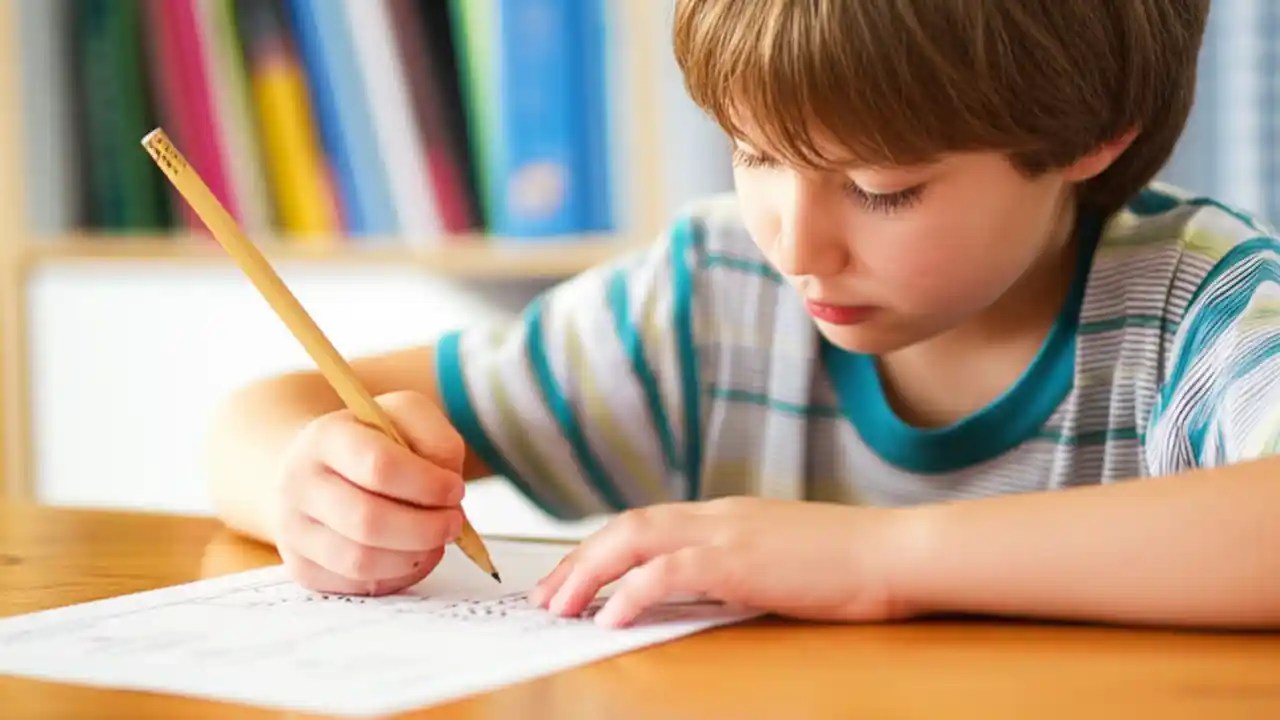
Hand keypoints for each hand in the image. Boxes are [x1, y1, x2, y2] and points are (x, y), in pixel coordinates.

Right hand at [273, 391, 466, 595]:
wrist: (317, 468)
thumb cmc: (373, 441)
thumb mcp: (408, 416)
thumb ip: (437, 440)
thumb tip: (448, 487)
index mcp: (327, 437)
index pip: (379, 466)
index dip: (428, 484)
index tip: (455, 489)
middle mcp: (300, 484)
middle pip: (368, 521)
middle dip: (426, 528)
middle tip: (453, 523)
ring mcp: (294, 530)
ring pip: (361, 562)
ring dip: (414, 557)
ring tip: (435, 541)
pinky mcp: (302, 567)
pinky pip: (356, 586)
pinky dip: (396, 577)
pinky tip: (411, 555)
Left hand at [528, 497, 915, 627]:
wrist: (895, 552)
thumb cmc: (848, 565)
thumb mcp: (779, 560)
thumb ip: (736, 568)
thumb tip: (698, 592)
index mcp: (725, 516)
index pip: (646, 524)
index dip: (601, 550)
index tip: (571, 579)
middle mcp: (717, 515)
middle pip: (627, 527)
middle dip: (579, 561)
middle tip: (546, 597)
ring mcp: (728, 533)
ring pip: (637, 540)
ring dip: (590, 573)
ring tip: (559, 607)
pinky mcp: (740, 561)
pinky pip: (670, 573)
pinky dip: (632, 592)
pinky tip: (608, 619)